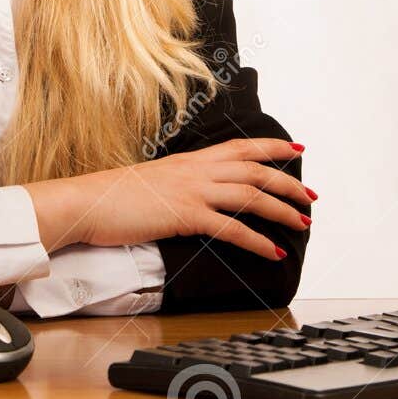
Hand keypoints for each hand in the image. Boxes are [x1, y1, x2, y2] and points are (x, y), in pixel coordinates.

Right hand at [23, 138, 312, 259]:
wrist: (86, 202)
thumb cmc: (114, 197)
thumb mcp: (154, 182)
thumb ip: (180, 184)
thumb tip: (197, 195)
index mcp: (190, 160)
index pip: (241, 147)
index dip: (272, 147)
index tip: (296, 150)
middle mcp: (196, 170)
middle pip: (255, 170)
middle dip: (288, 183)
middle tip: (311, 197)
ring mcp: (191, 191)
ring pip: (250, 196)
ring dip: (281, 210)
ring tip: (302, 223)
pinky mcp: (184, 215)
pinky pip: (231, 228)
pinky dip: (257, 240)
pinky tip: (273, 251)